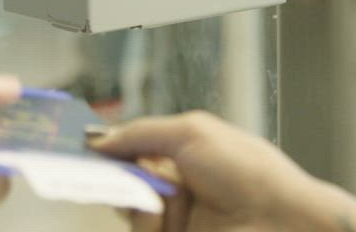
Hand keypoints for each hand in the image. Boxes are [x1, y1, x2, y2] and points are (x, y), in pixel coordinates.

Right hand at [92, 111, 355, 231]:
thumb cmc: (250, 171)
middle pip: (123, 182)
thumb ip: (141, 133)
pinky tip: (168, 217)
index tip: (74, 147)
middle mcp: (178, 184)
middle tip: (98, 173)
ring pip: (130, 212)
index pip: (132, 147)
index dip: (105, 148)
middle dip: (113, 178)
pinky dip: (149, 224)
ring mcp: (177, 218)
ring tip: (167, 202)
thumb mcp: (192, 133)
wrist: (281, 221)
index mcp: (184, 150)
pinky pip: (143, 230)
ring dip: (141, 206)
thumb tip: (99, 139)